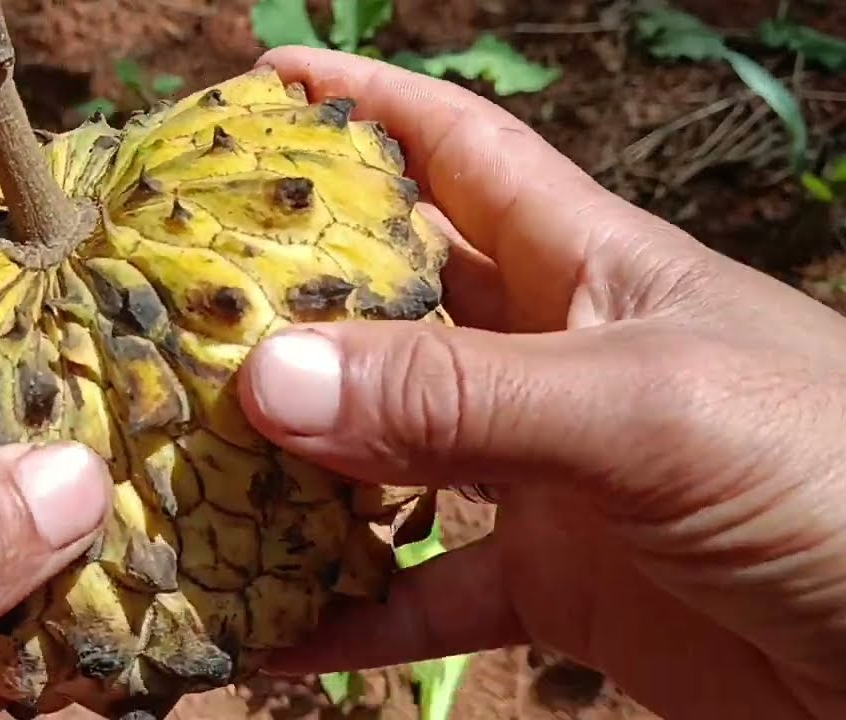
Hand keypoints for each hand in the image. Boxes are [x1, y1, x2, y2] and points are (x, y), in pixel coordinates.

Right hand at [238, 48, 845, 719]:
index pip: (458, 151)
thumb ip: (461, 397)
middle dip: (294, 297)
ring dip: (304, 466)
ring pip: (392, 451)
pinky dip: (362, 612)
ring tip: (197, 467)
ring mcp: (548, 473)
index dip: (364, 106)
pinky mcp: (555, 581)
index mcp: (590, 266)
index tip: (256, 84)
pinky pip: (430, 589)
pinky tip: (287, 632)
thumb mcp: (645, 412)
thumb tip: (272, 378)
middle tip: (174, 299)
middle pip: (397, 304)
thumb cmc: (834, 477)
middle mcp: (554, 357)